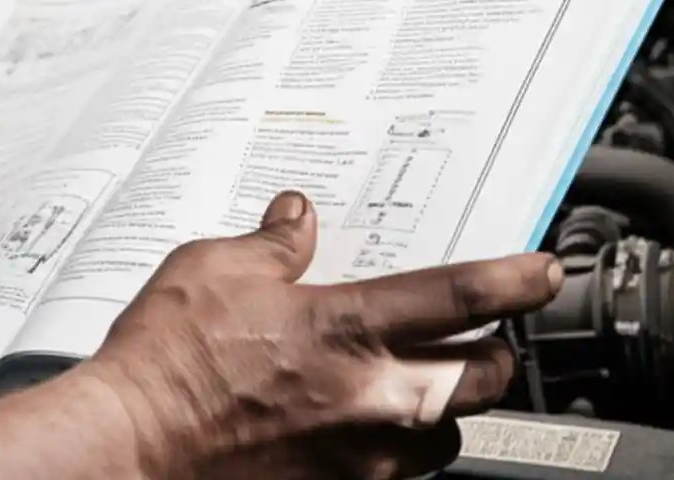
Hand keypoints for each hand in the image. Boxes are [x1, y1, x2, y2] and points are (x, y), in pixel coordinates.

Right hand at [85, 191, 562, 478]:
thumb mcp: (214, 269)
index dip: (513, 281)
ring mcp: (357, 457)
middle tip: (482, 341)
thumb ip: (273, 244)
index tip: (542, 273)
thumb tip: (298, 219)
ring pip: (447, 439)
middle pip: (480, 379)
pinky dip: (393, 451)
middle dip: (494, 357)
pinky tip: (359, 432)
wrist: (130, 448)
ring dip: (444, 410)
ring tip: (416, 390)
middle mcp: (368, 398)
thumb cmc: (167, 361)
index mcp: (345, 330)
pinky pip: (393, 476)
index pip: (457, 297)